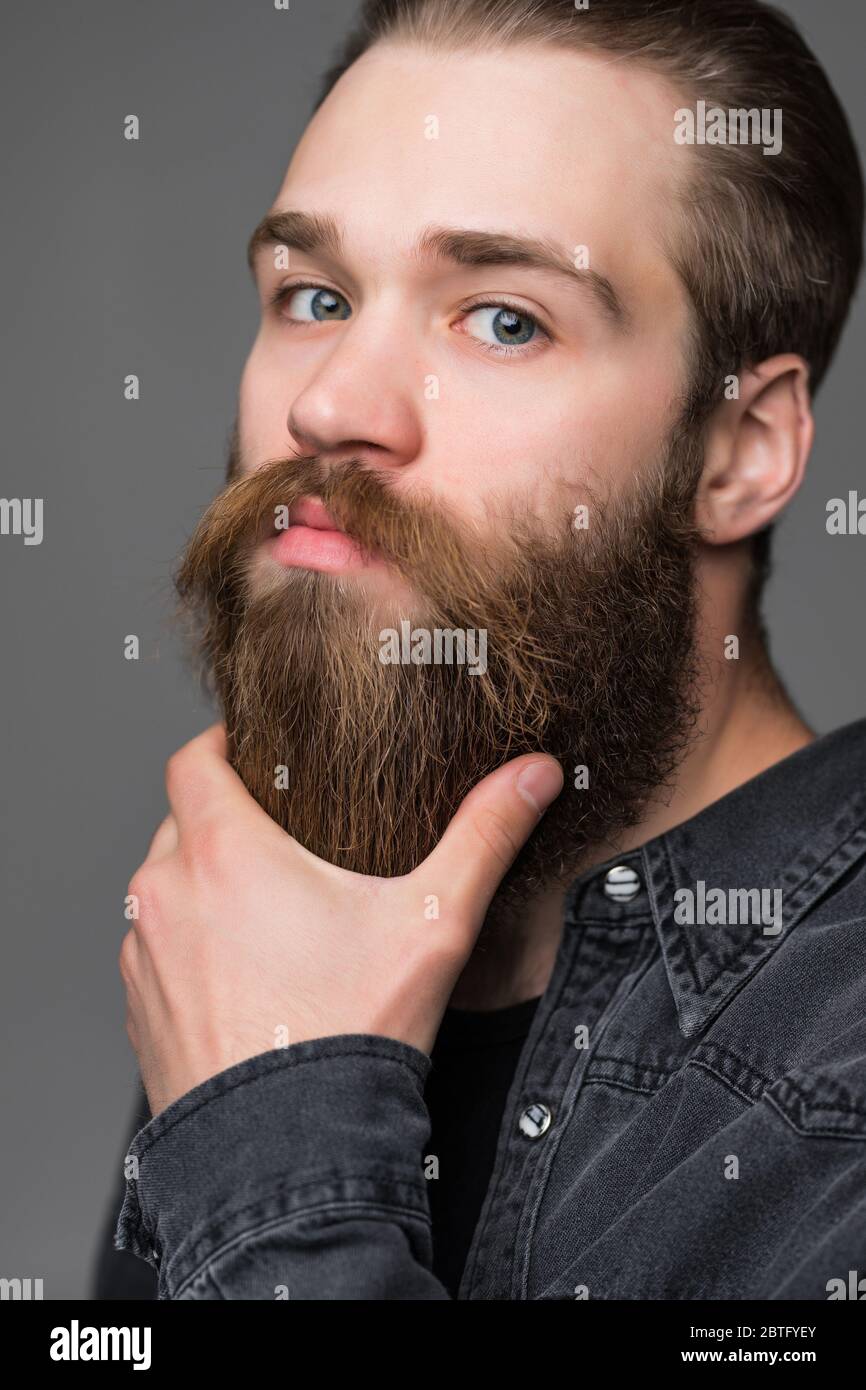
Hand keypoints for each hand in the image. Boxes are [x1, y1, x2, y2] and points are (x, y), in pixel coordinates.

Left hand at [120, 724, 562, 1115]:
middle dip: (224, 820)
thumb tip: (534, 773)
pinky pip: (156, 953)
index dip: (221, 743)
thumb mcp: (434, 923)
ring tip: (265, 911)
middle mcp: (168, 895)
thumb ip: (484, 835)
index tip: (250, 749)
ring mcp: (145, 956)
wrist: (289, 1154)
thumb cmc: (351, 1035)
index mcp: (223, 852)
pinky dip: (189, 947)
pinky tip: (244, 976)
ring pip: (165, 890)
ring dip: (202, 887)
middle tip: (283, 837)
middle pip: (181, 823)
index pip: (193, 760)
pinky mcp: (141, 1011)